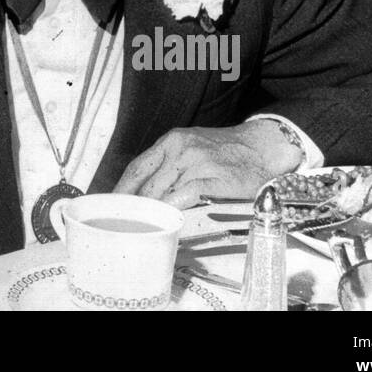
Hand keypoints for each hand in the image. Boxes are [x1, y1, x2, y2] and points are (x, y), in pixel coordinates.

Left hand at [114, 119, 303, 208]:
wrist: (261, 147)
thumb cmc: (223, 152)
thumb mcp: (190, 148)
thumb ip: (167, 167)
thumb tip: (141, 194)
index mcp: (171, 142)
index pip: (137, 168)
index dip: (121, 190)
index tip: (110, 208)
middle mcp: (181, 149)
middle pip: (146, 184)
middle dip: (134, 208)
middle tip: (124, 226)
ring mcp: (199, 162)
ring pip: (163, 192)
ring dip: (152, 213)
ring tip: (143, 229)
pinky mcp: (216, 177)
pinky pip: (187, 196)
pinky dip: (175, 209)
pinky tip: (170, 221)